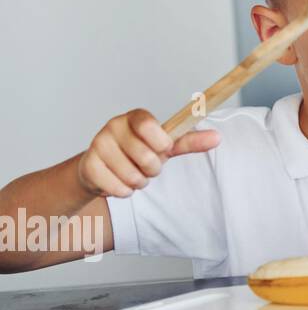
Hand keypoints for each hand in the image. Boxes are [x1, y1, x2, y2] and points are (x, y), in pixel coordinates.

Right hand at [76, 109, 220, 197]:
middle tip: (146, 166)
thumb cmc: (137, 152)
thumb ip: (189, 141)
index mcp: (134, 117)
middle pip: (146, 156)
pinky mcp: (88, 166)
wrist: (101, 168)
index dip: (161, 142)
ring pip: (132, 176)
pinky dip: (124, 191)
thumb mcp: (164, 146)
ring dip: (139, 182)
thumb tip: (217, 138)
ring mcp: (97, 145)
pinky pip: (118, 188)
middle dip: (153, 169)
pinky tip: (118, 182)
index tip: (164, 148)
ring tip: (132, 173)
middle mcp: (113, 127)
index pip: (149, 125)